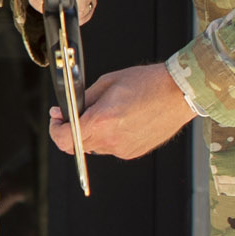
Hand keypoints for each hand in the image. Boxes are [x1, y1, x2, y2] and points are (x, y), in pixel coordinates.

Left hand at [56, 62, 195, 161]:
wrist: (178, 93)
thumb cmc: (147, 83)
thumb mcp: (107, 83)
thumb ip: (84, 100)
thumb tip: (67, 110)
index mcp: (101, 121)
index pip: (64, 138)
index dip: (55, 129)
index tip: (56, 119)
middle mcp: (110, 140)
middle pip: (77, 145)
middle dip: (72, 129)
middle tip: (75, 113)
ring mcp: (123, 149)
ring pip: (95, 146)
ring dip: (92, 133)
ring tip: (106, 113)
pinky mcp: (134, 152)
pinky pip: (112, 147)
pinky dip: (109, 137)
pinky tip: (121, 120)